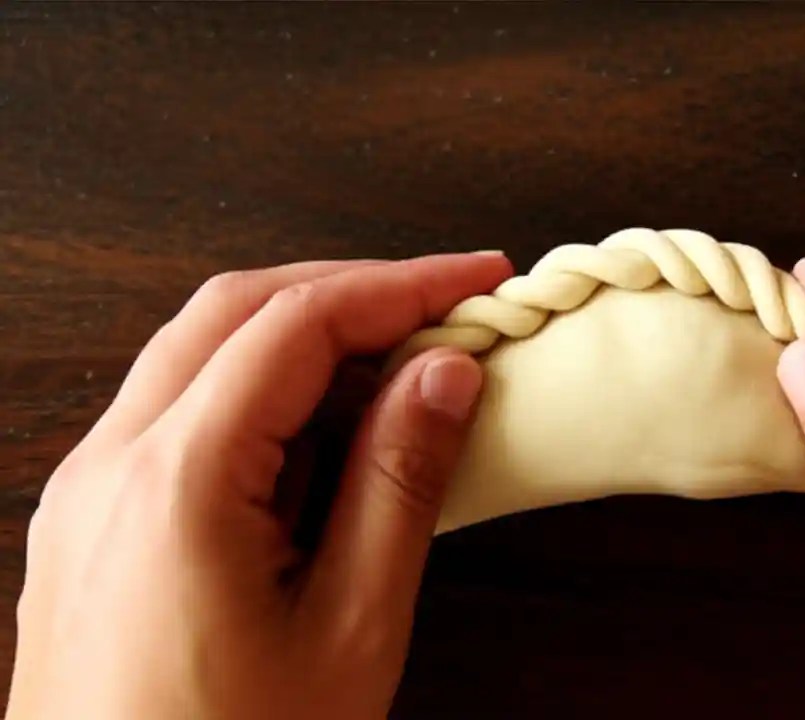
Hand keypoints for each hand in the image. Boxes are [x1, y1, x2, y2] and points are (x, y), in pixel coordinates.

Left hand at [6, 253, 512, 718]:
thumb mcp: (350, 627)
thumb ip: (397, 483)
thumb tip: (443, 374)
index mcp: (176, 482)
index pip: (298, 324)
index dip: (402, 287)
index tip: (479, 282)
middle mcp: (111, 466)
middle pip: (235, 310)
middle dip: (349, 291)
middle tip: (444, 305)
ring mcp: (87, 493)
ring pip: (198, 353)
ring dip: (301, 338)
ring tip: (398, 369)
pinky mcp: (90, 525)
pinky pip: (175, 414)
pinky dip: (256, 392)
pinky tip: (322, 436)